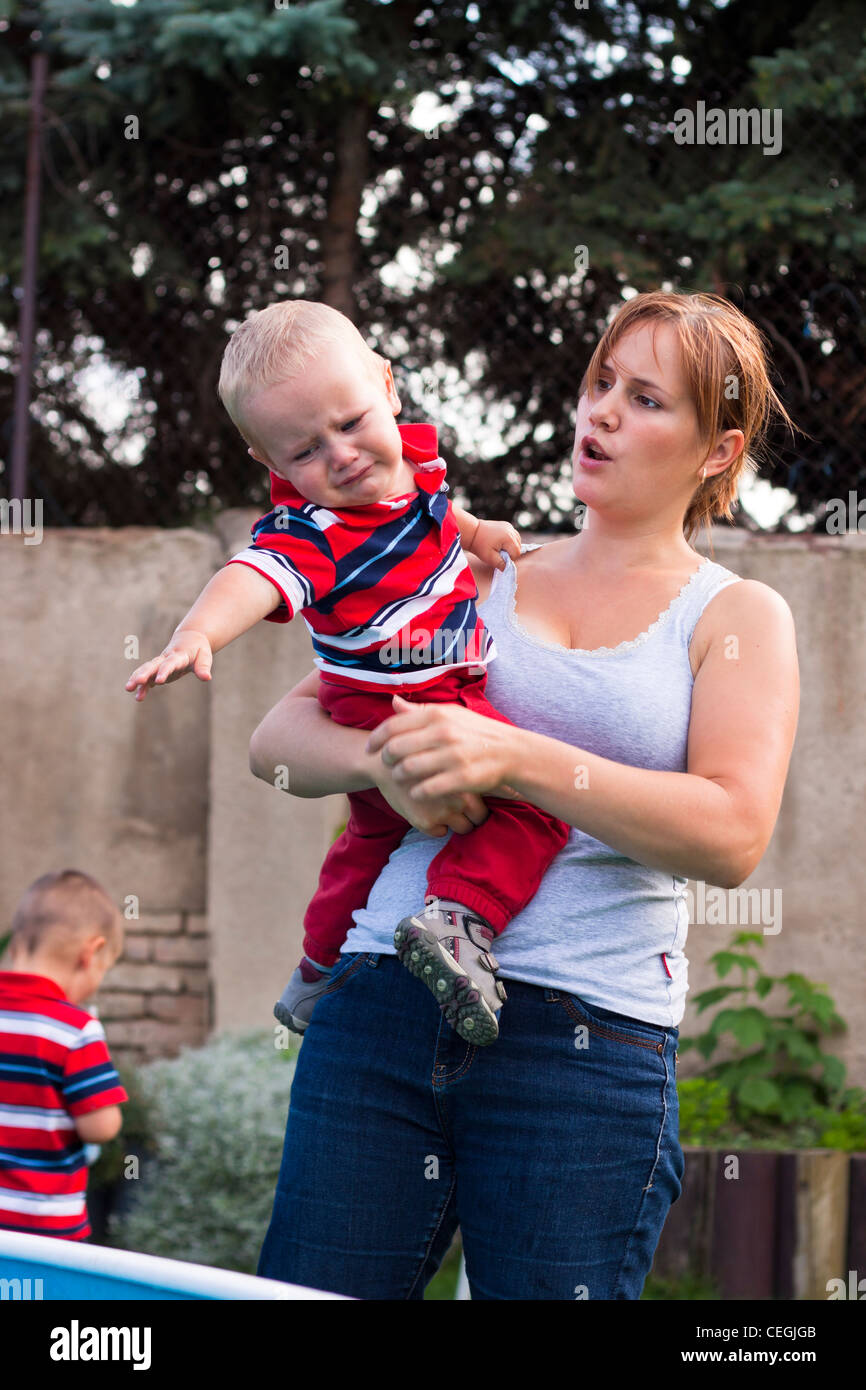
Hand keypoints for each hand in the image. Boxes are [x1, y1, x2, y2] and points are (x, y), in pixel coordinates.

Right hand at [125, 629, 213, 701]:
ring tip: (129, 688)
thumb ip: (203, 668)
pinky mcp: (158, 669)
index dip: (164, 671)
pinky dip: (143, 686)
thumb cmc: (199, 650)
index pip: (170, 663)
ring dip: (137, 678)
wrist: (190, 639)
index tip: (159, 681)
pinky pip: (148, 677)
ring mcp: (160, 663)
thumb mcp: (205, 657)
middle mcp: (166, 658)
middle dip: (143, 674)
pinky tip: (138, 696)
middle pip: (152, 665)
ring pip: (146, 669)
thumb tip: (207, 678)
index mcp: (178, 655)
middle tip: (136, 682)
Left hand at [366, 694, 518, 802]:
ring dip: (398, 777)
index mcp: (437, 714)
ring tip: (400, 779)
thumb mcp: (451, 714)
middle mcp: (443, 733)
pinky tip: (416, 792)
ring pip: (406, 770)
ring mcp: (452, 756)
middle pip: (395, 749)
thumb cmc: (477, 732)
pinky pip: (425, 789)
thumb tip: (392, 702)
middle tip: (387, 765)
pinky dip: (416, 793)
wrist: (512, 752)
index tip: (369, 748)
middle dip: (386, 759)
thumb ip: (419, 711)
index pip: (393, 726)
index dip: (375, 739)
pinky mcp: (461, 778)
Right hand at [375, 755, 489, 836]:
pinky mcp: (425, 823)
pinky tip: (428, 809)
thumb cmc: (424, 755)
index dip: (485, 804)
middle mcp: (459, 797)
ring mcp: (442, 812)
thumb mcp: (452, 754)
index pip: (489, 804)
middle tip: (459, 805)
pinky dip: (437, 825)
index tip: (481, 800)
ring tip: (443, 806)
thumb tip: (518, 792)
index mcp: (468, 779)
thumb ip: (483, 772)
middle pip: (478, 820)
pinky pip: (440, 832)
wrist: (385, 762)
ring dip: (456, 821)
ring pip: (463, 829)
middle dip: (473, 816)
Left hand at [469, 519, 520, 569]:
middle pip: (518, 547)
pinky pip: (513, 535)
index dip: (509, 559)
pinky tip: (500, 542)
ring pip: (517, 541)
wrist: (472, 532)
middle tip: (498, 553)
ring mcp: (509, 526)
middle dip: (510, 552)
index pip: (516, 553)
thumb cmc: (479, 545)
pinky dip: (509, 540)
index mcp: (508, 538)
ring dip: (511, 547)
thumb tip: (508, 569)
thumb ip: (500, 564)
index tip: (499, 558)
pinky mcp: (506, 525)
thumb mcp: (490, 558)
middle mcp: (511, 530)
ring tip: (499, 548)